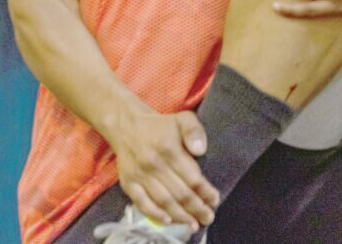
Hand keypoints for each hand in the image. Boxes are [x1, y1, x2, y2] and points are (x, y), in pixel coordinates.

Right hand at [104, 106, 219, 228]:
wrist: (127, 126)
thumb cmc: (161, 125)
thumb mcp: (183, 118)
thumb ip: (195, 131)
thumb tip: (201, 150)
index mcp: (170, 150)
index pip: (192, 177)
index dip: (205, 192)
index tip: (215, 200)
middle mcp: (154, 165)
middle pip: (180, 193)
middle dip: (196, 208)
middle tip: (208, 217)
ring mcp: (140, 176)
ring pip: (163, 201)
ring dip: (179, 216)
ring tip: (193, 224)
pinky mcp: (128, 184)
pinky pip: (142, 203)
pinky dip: (155, 214)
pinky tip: (167, 221)